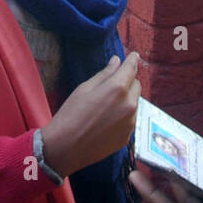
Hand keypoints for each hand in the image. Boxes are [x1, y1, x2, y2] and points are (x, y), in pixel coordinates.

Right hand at [41, 52, 140, 177]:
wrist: (66, 147)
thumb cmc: (71, 114)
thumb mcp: (85, 88)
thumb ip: (104, 74)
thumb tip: (116, 61)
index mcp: (117, 88)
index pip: (131, 68)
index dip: (132, 60)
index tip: (134, 55)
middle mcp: (129, 105)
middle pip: (136, 85)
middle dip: (127, 82)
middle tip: (111, 86)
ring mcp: (130, 122)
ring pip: (134, 103)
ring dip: (126, 100)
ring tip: (105, 107)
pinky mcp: (127, 136)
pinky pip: (130, 119)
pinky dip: (123, 116)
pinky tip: (106, 121)